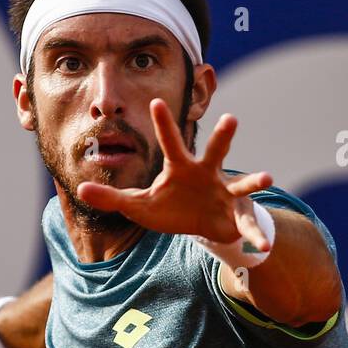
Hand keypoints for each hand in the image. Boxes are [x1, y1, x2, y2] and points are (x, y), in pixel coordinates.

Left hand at [77, 100, 274, 248]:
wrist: (202, 225)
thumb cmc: (170, 208)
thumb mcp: (139, 205)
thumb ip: (111, 199)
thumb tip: (80, 189)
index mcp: (181, 168)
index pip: (171, 142)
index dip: (164, 123)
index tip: (157, 101)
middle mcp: (207, 174)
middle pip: (215, 152)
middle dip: (223, 138)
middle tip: (231, 119)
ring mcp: (226, 192)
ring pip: (240, 183)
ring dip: (252, 180)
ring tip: (267, 177)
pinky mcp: (238, 215)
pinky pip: (248, 225)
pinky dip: (255, 235)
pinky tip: (263, 246)